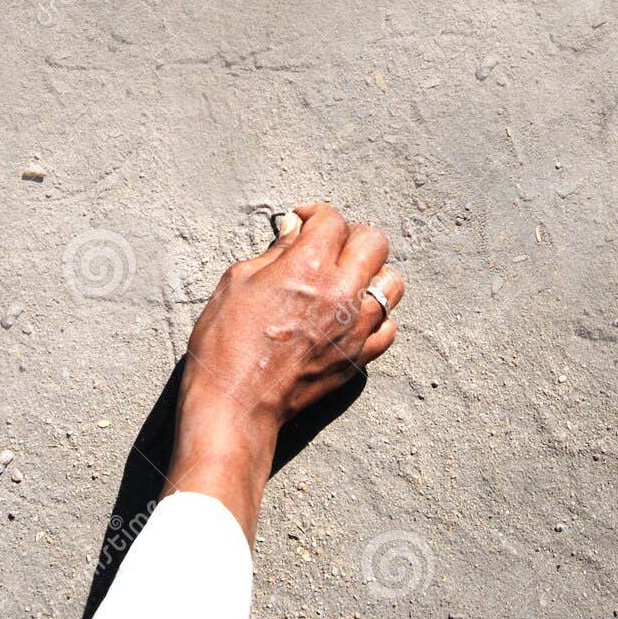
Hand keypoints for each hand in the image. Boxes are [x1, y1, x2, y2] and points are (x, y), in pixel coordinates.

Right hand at [167, 203, 403, 538]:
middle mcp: (342, 292)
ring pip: (392, 283)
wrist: (237, 405)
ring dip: (371, 273)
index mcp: (308, 267)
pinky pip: (388, 327)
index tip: (302, 221)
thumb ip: (274, 253)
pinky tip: (352, 317)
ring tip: (346, 280)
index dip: (316, 214)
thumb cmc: (225, 343)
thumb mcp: (237, 283)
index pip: (332, 220)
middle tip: (328, 246)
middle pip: (374, 242)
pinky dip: (375, 317)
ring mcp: (356, 327)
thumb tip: (294, 230)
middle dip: (351, 235)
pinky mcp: (360, 357)